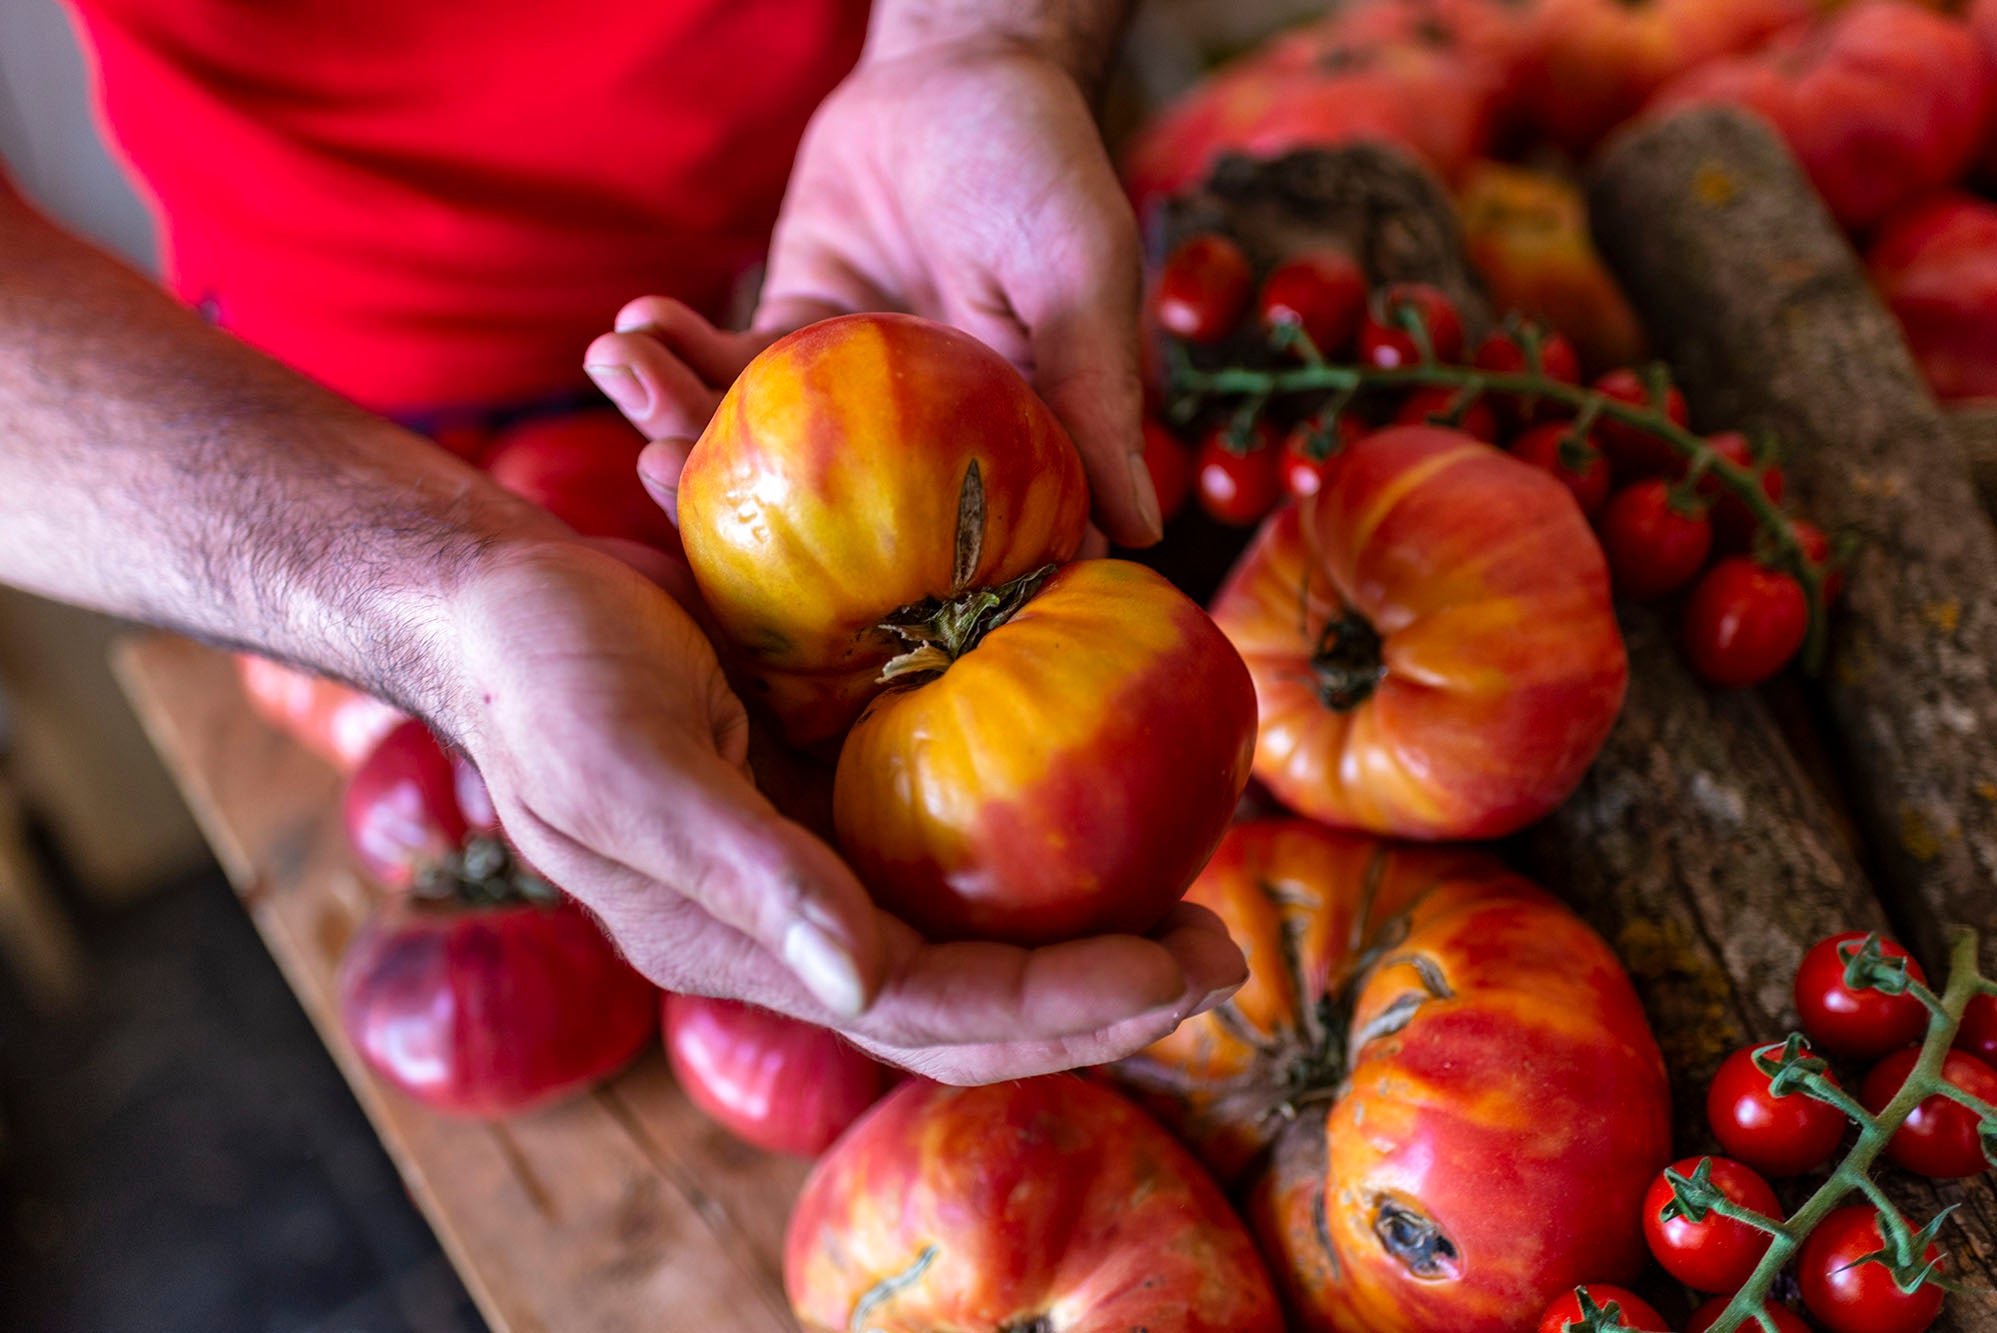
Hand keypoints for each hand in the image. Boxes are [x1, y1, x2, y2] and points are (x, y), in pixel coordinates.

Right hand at [440, 538, 1243, 1083]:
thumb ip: (745, 874)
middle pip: (970, 997)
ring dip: (1082, 926)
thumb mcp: (629, 768)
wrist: (496, 598)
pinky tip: (1101, 797)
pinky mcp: (826, 787)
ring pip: (971, 928)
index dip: (1061, 1008)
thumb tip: (862, 985)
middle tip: (1220, 955)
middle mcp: (796, 920)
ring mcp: (814, 857)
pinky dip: (1032, 835)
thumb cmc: (546, 673)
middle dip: (1100, 994)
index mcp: (748, 942)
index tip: (1182, 973)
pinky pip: (949, 835)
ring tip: (1191, 900)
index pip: (931, 1010)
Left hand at [585, 32, 1159, 545]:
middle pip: (819, 519)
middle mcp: (918, 446)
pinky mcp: (790, 341)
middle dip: (728, 505)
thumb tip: (1142, 535)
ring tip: (620, 371)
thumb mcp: (1079, 277)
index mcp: (999, 453)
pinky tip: (633, 324)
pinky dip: (668, 353)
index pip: (940, 554)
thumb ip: (1097, 398)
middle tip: (656, 471)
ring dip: (671, 422)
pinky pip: (721, 371)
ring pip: (757, 452)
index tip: (789, 582)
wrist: (958, 69)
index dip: (864, 588)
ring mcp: (846, 400)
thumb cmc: (1040, 167)